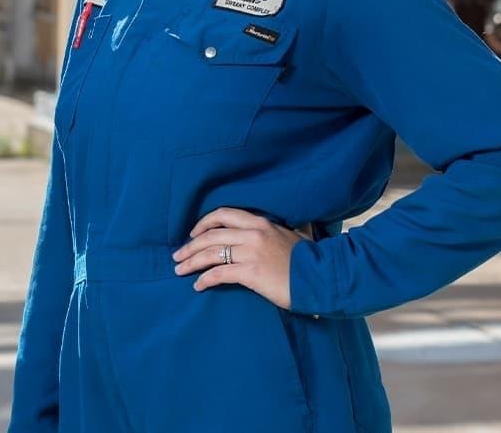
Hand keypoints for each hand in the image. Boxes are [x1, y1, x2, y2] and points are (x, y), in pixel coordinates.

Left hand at [172, 207, 304, 308]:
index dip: (203, 223)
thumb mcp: (300, 235)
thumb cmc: (311, 259)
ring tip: (179, 270)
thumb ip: (292, 227)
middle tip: (178, 256)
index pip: (223, 215)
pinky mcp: (250, 273)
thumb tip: (301, 223)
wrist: (322, 279)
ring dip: (191, 262)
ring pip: (210, 253)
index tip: (193, 233)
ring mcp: (250, 253)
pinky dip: (205, 279)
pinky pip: (219, 273)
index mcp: (260, 223)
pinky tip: (198, 286)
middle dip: (190, 246)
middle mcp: (252, 234)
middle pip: (210, 235)